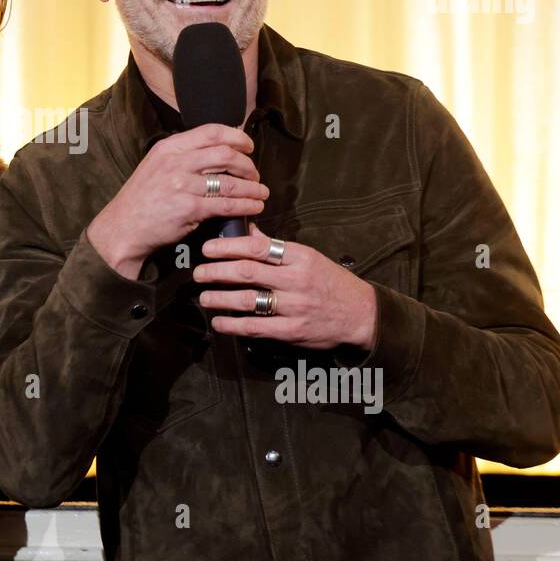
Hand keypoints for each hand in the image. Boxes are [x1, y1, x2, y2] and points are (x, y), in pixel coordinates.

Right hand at [86, 123, 268, 278]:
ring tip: (261, 193)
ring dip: (252, 188)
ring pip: (230, 182)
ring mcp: (182, 185)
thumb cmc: (141, 200)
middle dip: (248, 164)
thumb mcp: (156, 166)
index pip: (211, 132)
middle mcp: (176, 162)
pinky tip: (254, 207)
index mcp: (169, 148)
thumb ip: (182, 156)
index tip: (248, 146)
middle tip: (255, 174)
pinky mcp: (189, 209)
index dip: (236, 137)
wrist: (123, 228)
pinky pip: (227, 205)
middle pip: (226, 154)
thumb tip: (216, 150)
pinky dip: (246, 206)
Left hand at [193, 223, 376, 351]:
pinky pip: (256, 327)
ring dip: (220, 298)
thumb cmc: (330, 282)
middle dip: (217, 271)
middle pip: (247, 272)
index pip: (257, 247)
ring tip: (204, 296)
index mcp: (299, 257)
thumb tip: (246, 229)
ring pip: (247, 300)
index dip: (228, 247)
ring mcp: (294, 306)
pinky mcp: (292, 331)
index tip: (207, 249)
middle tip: (198, 273)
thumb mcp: (308, 257)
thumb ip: (275, 247)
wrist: (361, 314)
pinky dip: (233, 324)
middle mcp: (296, 280)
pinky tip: (219, 322)